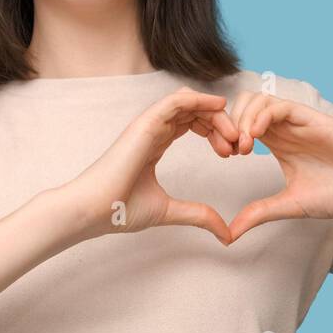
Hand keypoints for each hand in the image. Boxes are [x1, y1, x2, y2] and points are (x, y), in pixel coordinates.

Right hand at [62, 87, 245, 245]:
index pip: (192, 124)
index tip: (231, 153)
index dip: (216, 132)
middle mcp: (153, 130)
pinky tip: (218, 106)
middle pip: (195, 111)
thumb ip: (198, 215)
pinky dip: (200, 99)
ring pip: (189, 102)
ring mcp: (148, 124)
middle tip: (238, 145)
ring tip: (232, 133)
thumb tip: (226, 233)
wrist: (94, 210)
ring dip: (215, 113)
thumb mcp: (170, 210)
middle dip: (221, 123)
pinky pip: (176, 100)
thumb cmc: (119, 209)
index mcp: (156, 143)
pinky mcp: (146, 123)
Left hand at [223, 91, 332, 242]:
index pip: (242, 123)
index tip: (225, 157)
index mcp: (278, 143)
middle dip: (230, 122)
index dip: (226, 134)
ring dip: (243, 119)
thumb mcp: (290, 205)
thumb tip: (229, 234)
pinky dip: (261, 116)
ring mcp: (299, 121)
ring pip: (259, 100)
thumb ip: (260, 213)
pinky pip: (281, 106)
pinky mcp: (314, 119)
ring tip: (242, 146)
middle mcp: (286, 128)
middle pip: (245, 105)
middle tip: (230, 149)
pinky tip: (255, 138)